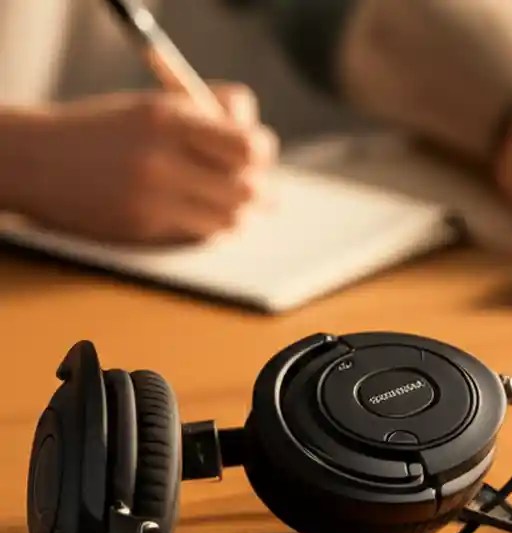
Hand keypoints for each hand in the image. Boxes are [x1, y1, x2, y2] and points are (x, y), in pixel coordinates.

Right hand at [14, 84, 276, 243]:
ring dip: (239, 214)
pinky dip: (213, 228)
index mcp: (169, 116)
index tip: (257, 156)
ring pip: (232, 217)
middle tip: (260, 192)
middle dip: (259, 190)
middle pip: (249, 186)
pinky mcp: (144, 224)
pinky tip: (202, 218)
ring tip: (230, 206)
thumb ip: (208, 114)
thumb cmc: (104, 131)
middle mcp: (163, 155)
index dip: (262, 153)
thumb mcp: (153, 105)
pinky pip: (203, 234)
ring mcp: (153, 194)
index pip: (249, 143)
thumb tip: (258, 143)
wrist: (36, 159)